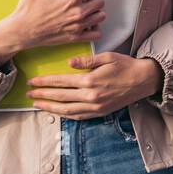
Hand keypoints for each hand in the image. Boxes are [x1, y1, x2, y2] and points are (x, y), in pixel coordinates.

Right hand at [0, 0, 104, 65]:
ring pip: (100, 17)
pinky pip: (96, 34)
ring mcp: (77, 26)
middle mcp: (77, 13)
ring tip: (84, 9)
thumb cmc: (28, 9)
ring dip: (95, 12)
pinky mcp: (75, 37)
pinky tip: (85, 23)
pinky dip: (94, 28)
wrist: (21, 31)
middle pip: (100, 1)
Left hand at [26, 52, 163, 118]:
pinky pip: (79, 116)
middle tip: (29, 93)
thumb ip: (86, 61)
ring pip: (67, 110)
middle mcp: (91, 96)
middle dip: (42, 95)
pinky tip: (57, 112)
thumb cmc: (126, 66)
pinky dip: (65, 115)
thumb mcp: (107, 57)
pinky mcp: (100, 112)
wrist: (144, 80)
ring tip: (37, 104)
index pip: (62, 82)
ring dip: (50, 107)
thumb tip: (69, 63)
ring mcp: (96, 106)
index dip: (45, 82)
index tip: (33, 82)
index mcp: (91, 80)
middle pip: (61, 97)